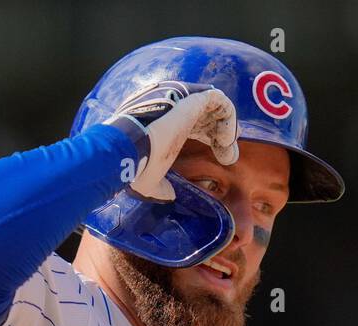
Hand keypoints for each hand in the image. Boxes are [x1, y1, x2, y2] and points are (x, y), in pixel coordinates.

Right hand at [108, 81, 237, 200]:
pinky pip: (219, 100)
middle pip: (204, 113)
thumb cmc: (134, 165)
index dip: (207, 136)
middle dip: (219, 132)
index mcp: (160, 120)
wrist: (128, 152)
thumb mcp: (147, 181)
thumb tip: (168, 195)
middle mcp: (170, 104)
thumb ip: (160, 187)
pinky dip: (228, 118)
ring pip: (213, 105)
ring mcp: (181, 98)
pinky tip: (226, 139)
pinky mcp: (191, 98)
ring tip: (228, 149)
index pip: (189, 121)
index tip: (219, 155)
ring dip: (225, 126)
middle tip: (229, 155)